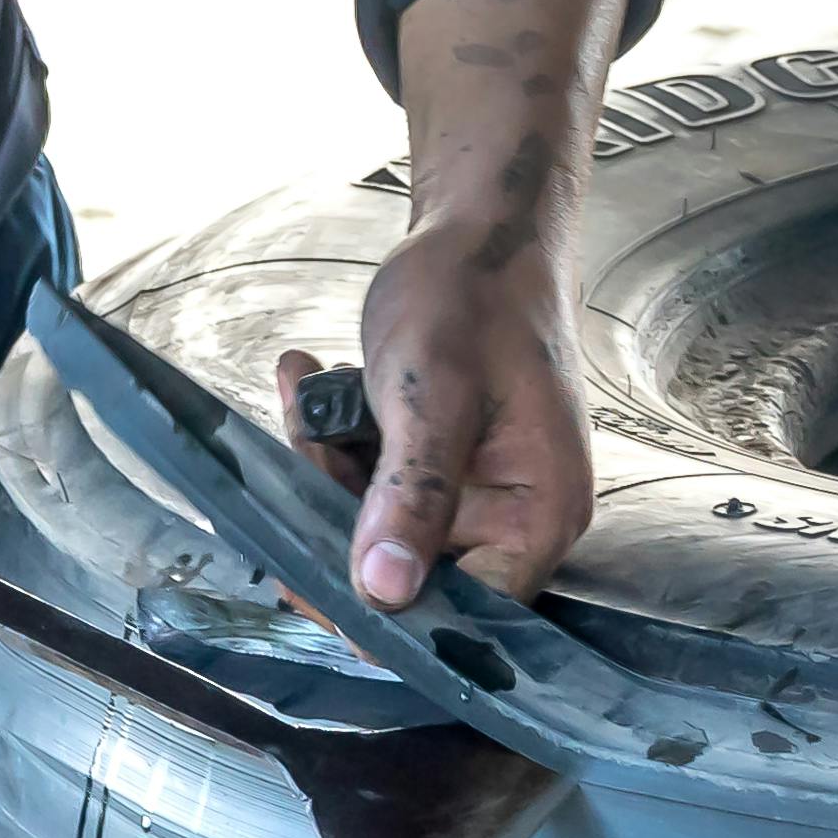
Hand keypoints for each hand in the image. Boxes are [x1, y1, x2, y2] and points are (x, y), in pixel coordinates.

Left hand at [294, 0, 629, 606]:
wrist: (482, 224)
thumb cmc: (474, 296)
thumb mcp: (431, 393)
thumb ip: (411, 494)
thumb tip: (385, 593)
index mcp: (539, 515)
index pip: (461, 613)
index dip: (380, 607)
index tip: (302, 572)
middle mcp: (516, 517)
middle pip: (407, 567)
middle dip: (334, 512)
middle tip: (298, 440)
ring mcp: (477, 491)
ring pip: (376, 522)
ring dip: (322, 462)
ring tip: (304, 383)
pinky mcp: (442, 464)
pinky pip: (373, 479)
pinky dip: (334, 435)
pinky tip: (311, 375)